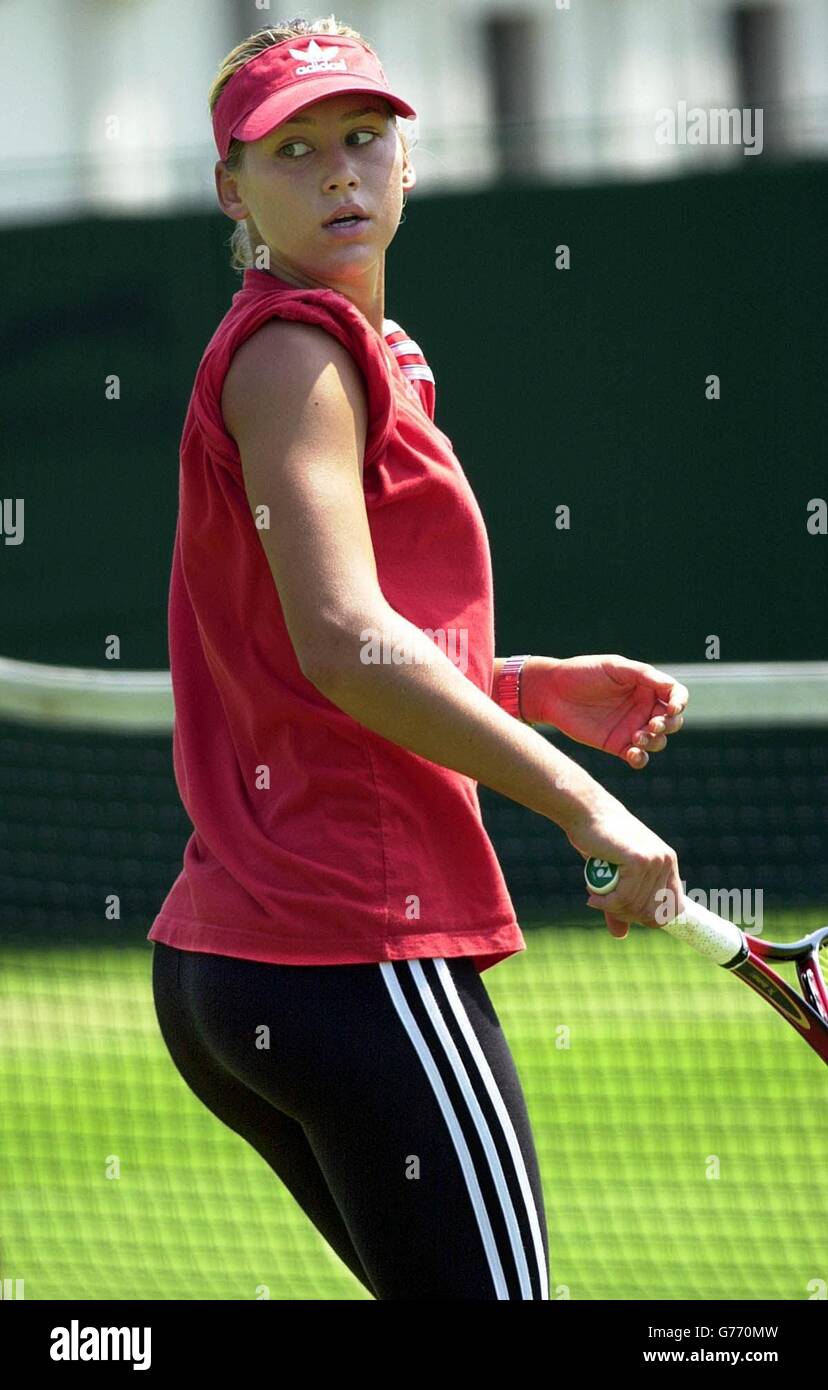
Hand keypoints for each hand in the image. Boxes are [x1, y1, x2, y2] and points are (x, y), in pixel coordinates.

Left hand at [523, 654, 687, 769]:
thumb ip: (643, 675)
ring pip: (658, 741)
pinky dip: (641, 758)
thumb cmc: (582, 673)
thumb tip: (671, 687)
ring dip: (655, 741)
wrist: (551, 692)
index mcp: (646, 686)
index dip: (679, 702)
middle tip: (653, 724)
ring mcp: (632, 727)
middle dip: (668, 724)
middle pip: (672, 721)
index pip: (675, 695)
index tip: (672, 708)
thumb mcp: (614, 667)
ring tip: (638, 737)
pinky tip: (632, 754)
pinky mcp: (617, 745)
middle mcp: (643, 707)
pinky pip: (639, 757)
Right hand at [563, 794, 682, 938]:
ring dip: (611, 907)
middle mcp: (665, 862)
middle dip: (627, 915)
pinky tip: (592, 895)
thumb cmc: (599, 842)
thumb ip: (619, 904)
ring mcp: (654, 860)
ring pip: (636, 907)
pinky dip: (605, 902)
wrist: (586, 813)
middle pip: (654, 914)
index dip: (651, 919)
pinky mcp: (638, 861)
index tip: (624, 912)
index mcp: (667, 864)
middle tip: (604, 904)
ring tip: (595, 894)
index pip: (674, 909)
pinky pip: (623, 898)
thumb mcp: (613, 876)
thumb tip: (621, 935)